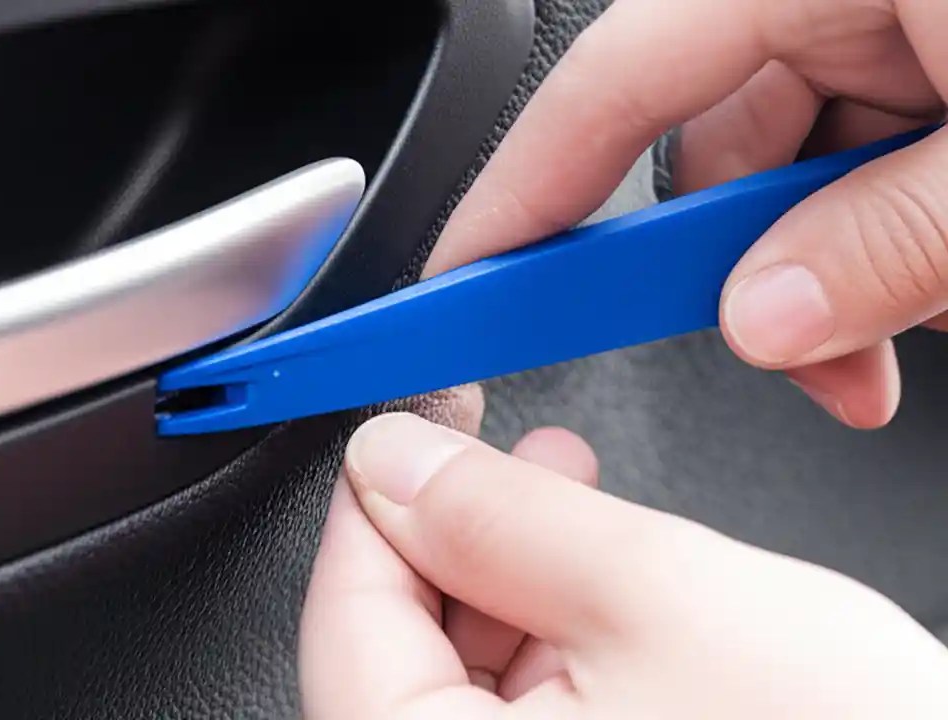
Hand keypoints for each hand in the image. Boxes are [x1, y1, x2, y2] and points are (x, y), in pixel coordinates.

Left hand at [300, 413, 947, 718]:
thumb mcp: (660, 598)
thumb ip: (503, 519)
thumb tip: (399, 463)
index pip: (340, 622)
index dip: (369, 507)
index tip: (400, 437)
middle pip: (392, 658)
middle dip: (449, 539)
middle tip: (497, 458)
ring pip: (454, 692)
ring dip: (501, 586)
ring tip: (560, 504)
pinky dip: (544, 652)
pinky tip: (590, 595)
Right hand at [427, 0, 947, 428]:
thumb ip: (880, 242)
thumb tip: (767, 318)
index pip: (609, 85)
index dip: (523, 196)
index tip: (468, 288)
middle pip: (708, 140)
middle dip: (745, 268)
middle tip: (799, 351)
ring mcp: (887, 7)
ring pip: (790, 159)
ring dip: (833, 263)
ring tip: (911, 315)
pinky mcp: (935, 40)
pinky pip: (864, 145)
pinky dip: (884, 225)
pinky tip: (938, 272)